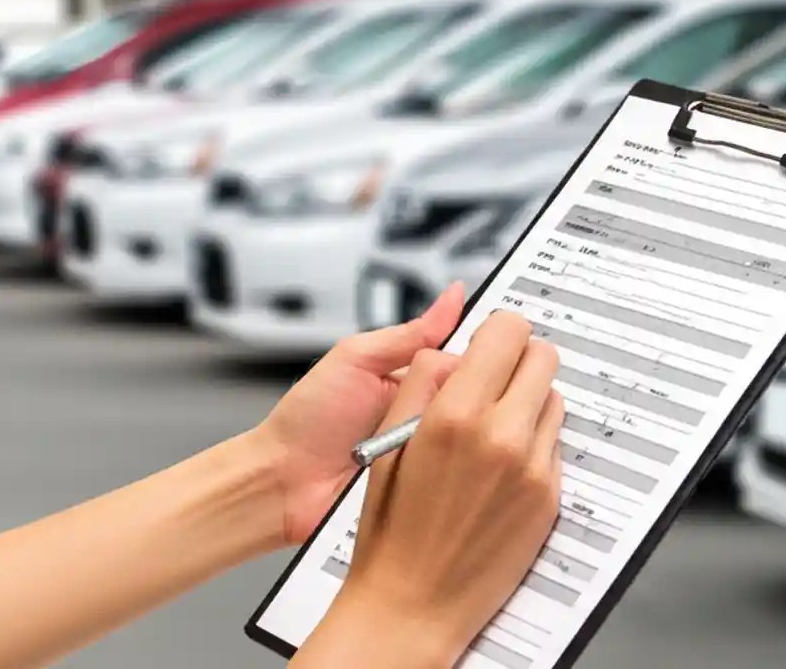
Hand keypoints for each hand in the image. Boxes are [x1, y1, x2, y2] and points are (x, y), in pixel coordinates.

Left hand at [252, 282, 464, 545]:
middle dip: (469, 397)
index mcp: (418, 379)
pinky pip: (452, 477)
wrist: (282, 483)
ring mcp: (430, 455)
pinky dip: (448, 471)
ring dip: (456, 436)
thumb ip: (408, 333)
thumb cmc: (308, 421)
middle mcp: (430, 416)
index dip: (489, 356)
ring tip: (418, 432)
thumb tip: (451, 296)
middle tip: (434, 400)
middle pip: (477, 399)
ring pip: (470, 439)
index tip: (504, 349)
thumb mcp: (356, 360)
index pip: (472, 361)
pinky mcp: (427, 489)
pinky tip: (434, 466)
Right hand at [294, 312, 564, 667]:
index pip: (508, 332)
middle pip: (543, 357)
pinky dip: (532, 444)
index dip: (497, 333)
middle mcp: (503, 438)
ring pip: (554, 400)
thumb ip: (423, 383)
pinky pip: (554, 445)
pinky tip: (498, 469)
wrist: (412, 604)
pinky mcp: (550, 498)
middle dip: (518, 360)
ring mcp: (534, 470)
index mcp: (456, 416)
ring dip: (528, 402)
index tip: (488, 345)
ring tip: (491, 431)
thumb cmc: (390, 530)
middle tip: (494, 381)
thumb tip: (455, 350)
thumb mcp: (387, 442)